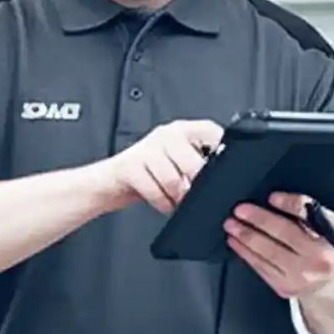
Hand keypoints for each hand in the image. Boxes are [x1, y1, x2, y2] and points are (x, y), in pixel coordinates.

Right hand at [98, 119, 222, 213]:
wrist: (108, 182)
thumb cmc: (147, 174)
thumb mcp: (177, 163)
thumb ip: (199, 164)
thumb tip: (224, 178)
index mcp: (183, 130)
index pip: (212, 132)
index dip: (223, 152)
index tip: (225, 172)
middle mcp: (166, 134)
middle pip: (195, 163)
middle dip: (197, 186)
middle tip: (194, 195)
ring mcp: (147, 148)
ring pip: (175, 180)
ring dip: (177, 198)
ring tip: (176, 199)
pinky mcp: (130, 166)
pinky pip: (156, 191)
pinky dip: (162, 203)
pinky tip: (162, 202)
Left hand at [223, 190, 333, 299]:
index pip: (310, 216)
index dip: (290, 204)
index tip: (273, 196)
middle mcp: (317, 259)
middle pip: (283, 233)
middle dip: (258, 219)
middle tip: (240, 209)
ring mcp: (299, 276)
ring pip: (267, 252)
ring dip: (245, 236)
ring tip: (231, 224)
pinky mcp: (285, 287)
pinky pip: (260, 268)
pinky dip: (245, 253)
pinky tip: (236, 242)